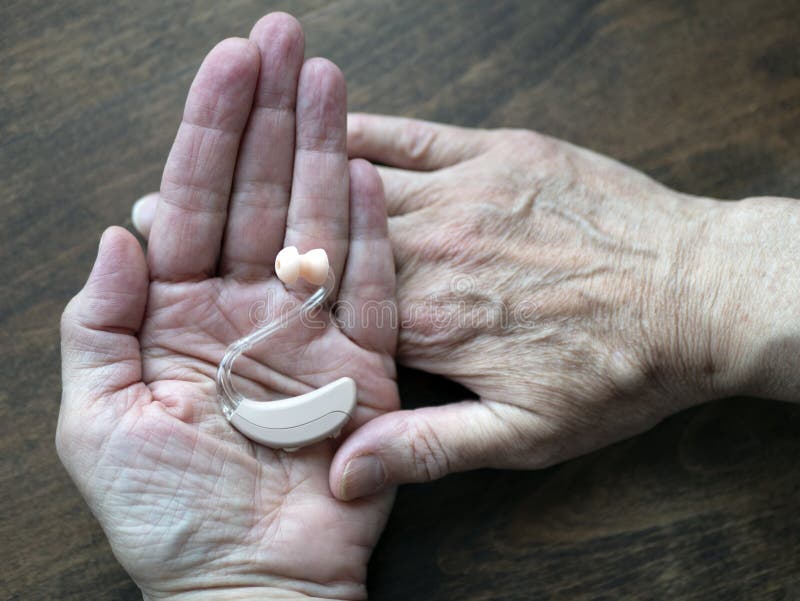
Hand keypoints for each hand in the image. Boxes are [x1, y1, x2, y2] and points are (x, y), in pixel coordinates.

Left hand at [57, 15, 396, 600]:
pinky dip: (367, 235)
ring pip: (318, 225)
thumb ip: (98, 323)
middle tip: (287, 40)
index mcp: (179, 314)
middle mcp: (247, 310)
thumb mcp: (97, 420)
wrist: (247, 582)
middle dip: (272, 116)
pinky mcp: (363, 366)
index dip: (210, 130)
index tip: (231, 63)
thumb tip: (120, 233)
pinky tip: (365, 176)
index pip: (195, 200)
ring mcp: (309, 333)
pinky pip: (369, 290)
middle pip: (261, 195)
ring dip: (325, 153)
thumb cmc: (167, 516)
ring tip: (332, 84)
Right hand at [131, 114, 799, 502]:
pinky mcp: (497, 153)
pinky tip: (320, 109)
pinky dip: (362, 121)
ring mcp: (463, 193)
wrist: (701, 294)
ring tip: (222, 129)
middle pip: (318, 232)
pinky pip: (410, 133)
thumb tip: (343, 475)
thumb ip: (427, 449)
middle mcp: (431, 251)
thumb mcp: (527, 435)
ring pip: (354, 175)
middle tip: (172, 191)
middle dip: (243, 215)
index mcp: (427, 323)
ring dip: (286, 156)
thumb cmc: (618, 370)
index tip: (185, 273)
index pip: (314, 305)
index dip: (246, 290)